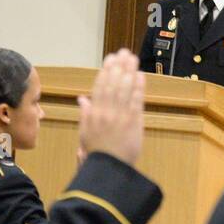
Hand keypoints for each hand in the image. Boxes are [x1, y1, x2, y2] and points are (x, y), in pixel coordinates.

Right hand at [78, 49, 144, 165]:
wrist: (108, 170)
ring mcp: (120, 116)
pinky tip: (140, 76)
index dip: (105, 71)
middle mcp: (106, 112)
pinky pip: (136, 101)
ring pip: (124, 89)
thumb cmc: (96, 154)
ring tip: (132, 59)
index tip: (110, 59)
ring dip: (129, 71)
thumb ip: (85, 114)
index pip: (99, 87)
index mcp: (93, 114)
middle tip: (124, 52)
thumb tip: (82, 99)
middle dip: (119, 66)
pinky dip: (138, 87)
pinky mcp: (133, 123)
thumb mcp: (85, 134)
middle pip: (113, 84)